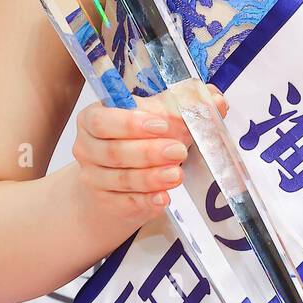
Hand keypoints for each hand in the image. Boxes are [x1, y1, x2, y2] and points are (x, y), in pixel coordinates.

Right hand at [71, 79, 227, 228]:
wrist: (116, 181)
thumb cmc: (139, 139)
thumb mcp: (158, 117)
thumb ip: (185, 104)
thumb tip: (215, 100)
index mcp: (94, 118)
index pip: (101, 120)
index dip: (129, 123)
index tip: (161, 125)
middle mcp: (87, 148)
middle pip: (114, 151)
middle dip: (149, 151)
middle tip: (179, 150)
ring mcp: (94, 178)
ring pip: (121, 179)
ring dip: (152, 177)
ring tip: (177, 174)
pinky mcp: (106, 202)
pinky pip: (126, 202)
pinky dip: (147, 200)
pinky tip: (163, 198)